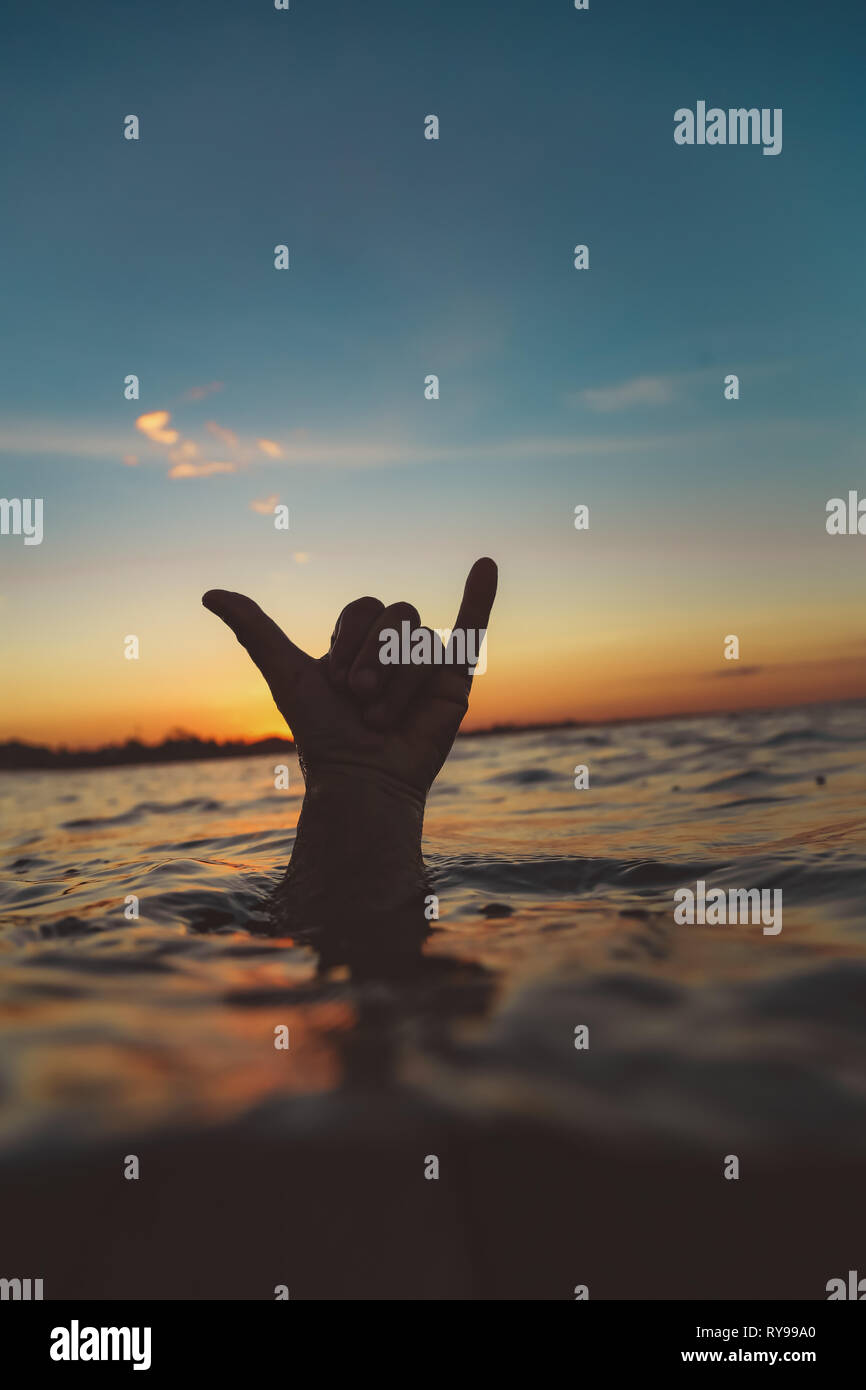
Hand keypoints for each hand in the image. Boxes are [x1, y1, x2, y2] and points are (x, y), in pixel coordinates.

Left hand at [202, 558, 496, 798]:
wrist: (363, 780)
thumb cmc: (324, 736)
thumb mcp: (287, 674)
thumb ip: (254, 630)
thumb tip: (209, 591)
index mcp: (356, 645)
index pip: (363, 607)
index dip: (350, 637)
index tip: (335, 679)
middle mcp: (391, 651)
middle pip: (397, 616)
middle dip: (374, 656)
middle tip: (359, 698)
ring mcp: (425, 664)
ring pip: (423, 640)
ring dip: (399, 680)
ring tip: (383, 717)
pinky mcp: (456, 682)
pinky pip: (472, 630)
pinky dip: (481, 597)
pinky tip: (487, 565)